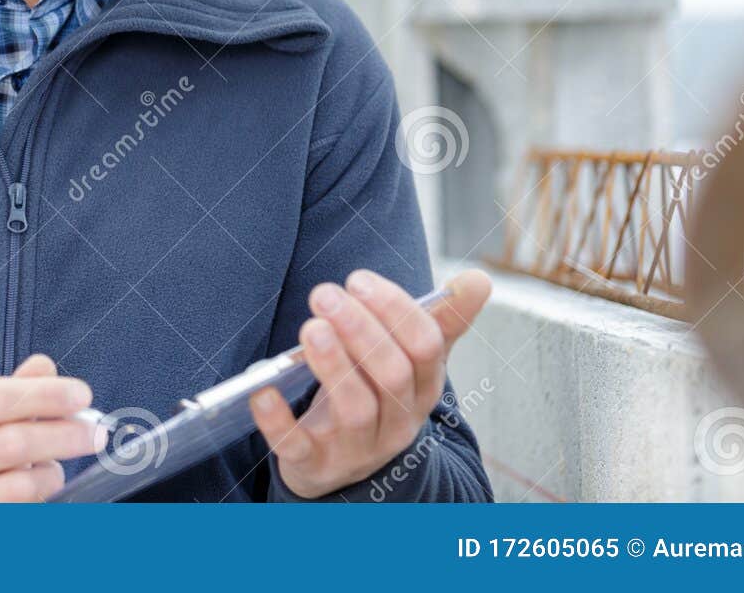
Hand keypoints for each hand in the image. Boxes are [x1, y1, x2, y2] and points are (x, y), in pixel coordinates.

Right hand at [0, 352, 106, 501]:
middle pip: (12, 442)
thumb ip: (10, 393)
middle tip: (96, 432)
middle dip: (64, 434)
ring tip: (53, 469)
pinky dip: (40, 500)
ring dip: (52, 474)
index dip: (42, 394)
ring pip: (22, 484)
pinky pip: (21, 513)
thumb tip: (43, 365)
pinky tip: (36, 492)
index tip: (81, 394)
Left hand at [249, 267, 491, 498]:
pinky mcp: (316, 464)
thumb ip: (440, 322)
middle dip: (361, 331)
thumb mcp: (409, 363)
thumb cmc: (376, 394)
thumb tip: (480, 279)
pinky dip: (280, 421)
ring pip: (356, 409)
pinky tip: (262, 392)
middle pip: (391, 376)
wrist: (346, 465)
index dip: (395, 311)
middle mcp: (398, 420)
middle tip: (326, 293)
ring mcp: (358, 446)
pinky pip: (299, 446)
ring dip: (334, 366)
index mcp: (422, 388)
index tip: (359, 280)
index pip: (425, 348)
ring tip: (310, 328)